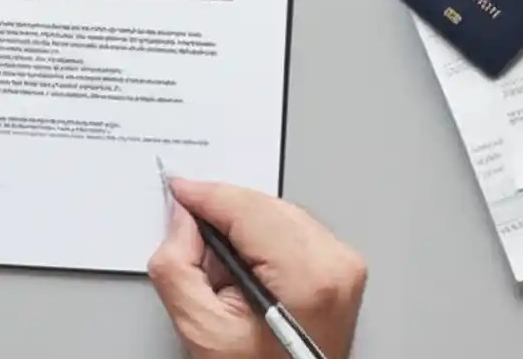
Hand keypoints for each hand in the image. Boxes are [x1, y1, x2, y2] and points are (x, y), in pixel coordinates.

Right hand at [148, 180, 366, 358]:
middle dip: (222, 211)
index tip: (180, 191)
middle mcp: (334, 264)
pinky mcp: (343, 266)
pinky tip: (247, 262)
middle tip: (191, 236)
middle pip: (264, 205)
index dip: (206, 196)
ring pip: (278, 210)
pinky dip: (263, 234)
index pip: (247, 209)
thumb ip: (178, 265)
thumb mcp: (202, 330)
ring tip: (222, 263)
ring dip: (241, 222)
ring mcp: (344, 264)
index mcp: (306, 278)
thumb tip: (182, 220)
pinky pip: (293, 226)